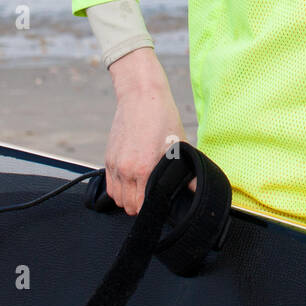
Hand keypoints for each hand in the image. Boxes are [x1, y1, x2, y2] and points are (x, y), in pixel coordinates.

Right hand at [105, 47, 186, 214]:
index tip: (161, 204)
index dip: (152, 209)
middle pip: (128, 206)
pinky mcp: (108, 158)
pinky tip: (131, 184)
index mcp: (144, 168)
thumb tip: (197, 189)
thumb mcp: (180, 144)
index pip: (142, 206)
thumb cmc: (163, 118)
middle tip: (153, 199)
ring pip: (117, 198)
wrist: (141, 96)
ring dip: (128, 200)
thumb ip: (187, 172)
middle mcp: (126, 170)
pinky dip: (118, 190)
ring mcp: (115, 164)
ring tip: (142, 193)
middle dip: (140, 207)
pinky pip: (109, 186)